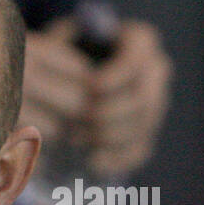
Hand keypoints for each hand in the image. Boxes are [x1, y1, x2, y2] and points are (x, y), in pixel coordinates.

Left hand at [20, 16, 172, 178]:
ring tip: (74, 139)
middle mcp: (154, 72)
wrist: (76, 74)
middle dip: (108, 113)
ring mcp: (154, 104)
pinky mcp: (144, 131)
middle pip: (143, 99)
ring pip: (142, 126)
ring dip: (107, 136)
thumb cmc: (63, 52)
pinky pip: (139, 149)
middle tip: (77, 118)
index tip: (91, 86)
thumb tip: (48, 66)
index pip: (138, 61)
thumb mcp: (60, 43)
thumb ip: (59, 49)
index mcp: (140, 43)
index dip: (117, 76)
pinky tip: (92, 161)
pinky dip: (117, 158)